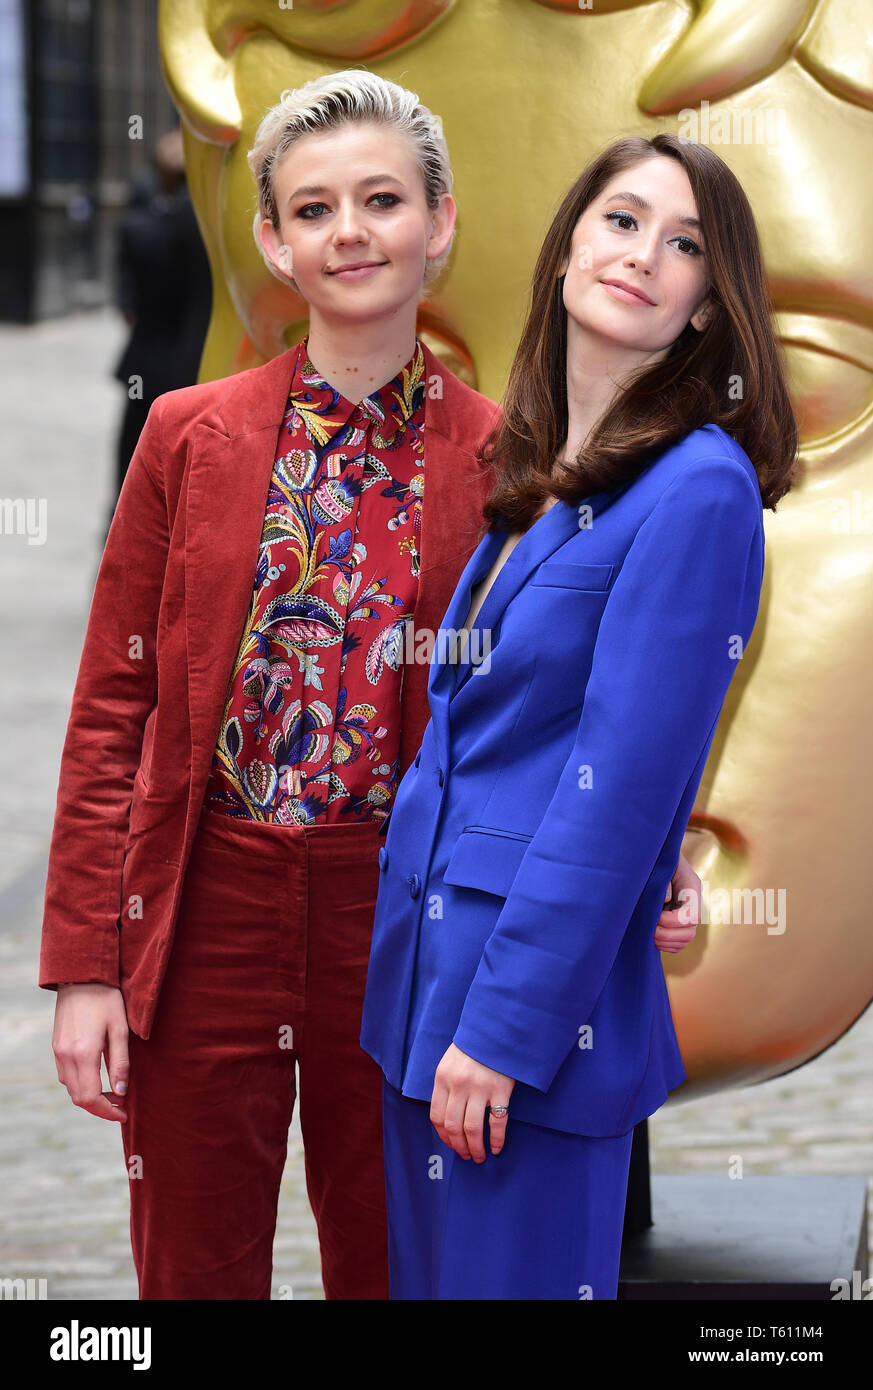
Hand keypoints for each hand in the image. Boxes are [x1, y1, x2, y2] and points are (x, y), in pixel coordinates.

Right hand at [52, 984, 129, 1122]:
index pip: (90, 1098)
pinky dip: (81, 1083)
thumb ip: (120, 1063)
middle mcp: (65, 1056)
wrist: (81, 975)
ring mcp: (58, 1052)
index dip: (107, 1111)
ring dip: (90, 1096)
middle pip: (78, 1098)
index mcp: (83, 1054)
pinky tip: (98, 1076)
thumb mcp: (120, 1029)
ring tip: (113, 1091)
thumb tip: (122, 1092)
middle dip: (100, 1107)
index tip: (124, 1113)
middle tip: (122, 1104)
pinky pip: (65, 1075)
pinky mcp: (56, 1046)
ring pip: (70, 1088)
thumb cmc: (106, 999)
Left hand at [430, 1043, 514, 1162]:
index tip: (451, 1144)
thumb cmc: (473, 1048)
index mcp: (442, 1078)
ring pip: (473, 1129)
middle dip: (459, 1146)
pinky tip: (497, 1148)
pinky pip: (497, 1122)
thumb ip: (446, 1087)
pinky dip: (496, 1139)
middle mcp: (458, 1085)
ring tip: (479, 1157)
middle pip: (454, 1126)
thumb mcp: (450, 1062)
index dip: (443, 1136)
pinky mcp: (500, 1090)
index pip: (437, 1116)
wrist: (497, 1030)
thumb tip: (446, 1119)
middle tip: (466, 1156)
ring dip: (475, 1148)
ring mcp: (480, 1088)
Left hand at [654, 850, 700, 953]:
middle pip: (690, 931)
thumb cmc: (657, 858)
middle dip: (667, 934)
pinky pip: (679, 943)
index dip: (674, 921)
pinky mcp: (679, 922)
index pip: (692, 915)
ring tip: (649, 934)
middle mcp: (693, 903)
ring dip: (666, 941)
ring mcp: (687, 913)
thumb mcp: (661, 864)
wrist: (656, 856)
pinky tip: (653, 938)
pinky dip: (667, 945)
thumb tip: (665, 900)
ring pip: (686, 939)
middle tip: (649, 929)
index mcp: (691, 888)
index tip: (656, 917)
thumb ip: (663, 881)